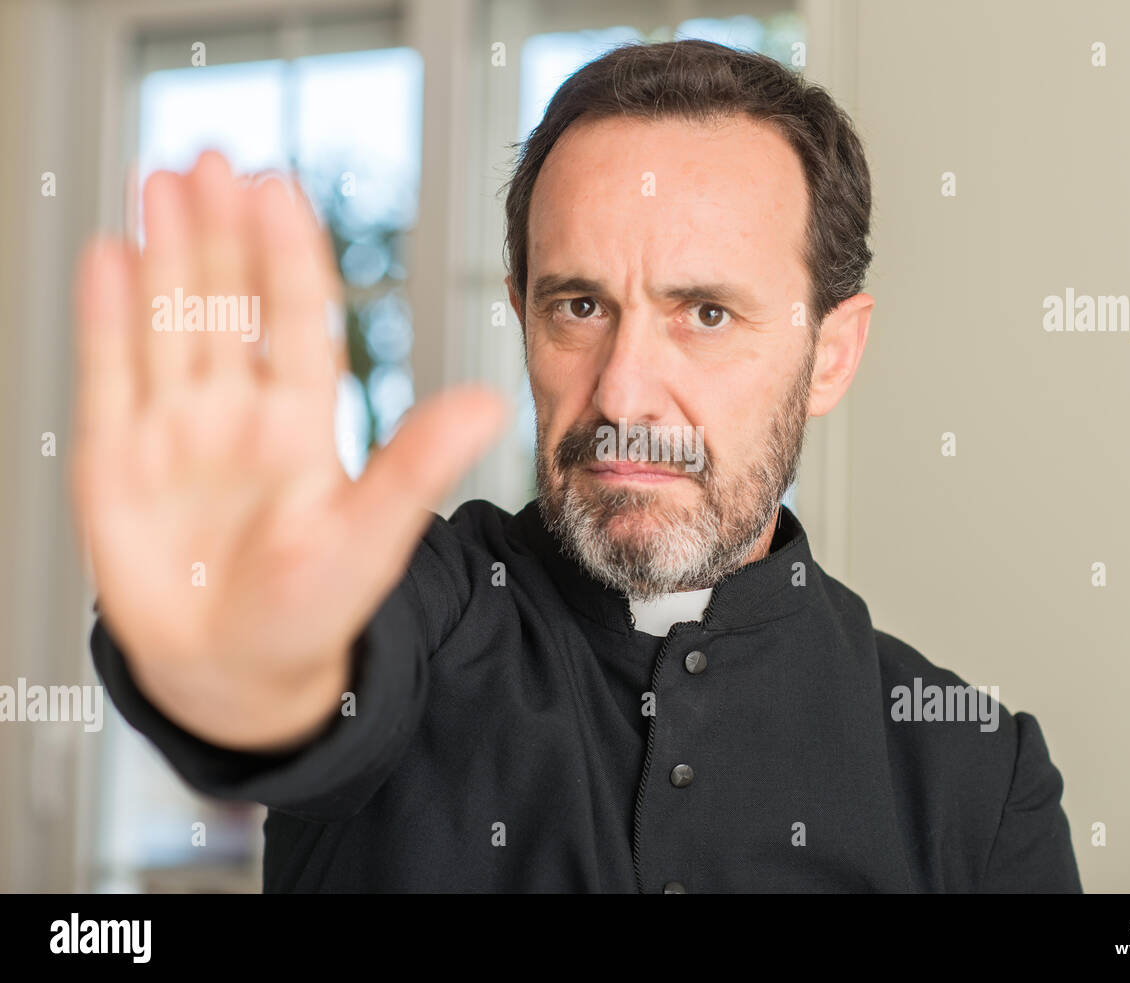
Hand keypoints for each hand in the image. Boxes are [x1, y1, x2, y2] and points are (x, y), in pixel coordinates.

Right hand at [72, 150, 504, 749]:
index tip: (280, 187)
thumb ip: (417, 466)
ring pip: (169, 321)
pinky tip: (110, 256)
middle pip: (228, 301)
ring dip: (165, 253)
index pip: (296, 319)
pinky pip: (109, 374)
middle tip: (214, 157)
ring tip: (162, 179)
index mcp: (303, 424)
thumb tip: (488, 402)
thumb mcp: (370, 535)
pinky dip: (107, 318)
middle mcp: (239, 412)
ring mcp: (176, 429)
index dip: (288, 254)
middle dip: (221, 231)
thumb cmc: (311, 609)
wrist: (234, 670)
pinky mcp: (116, 458)